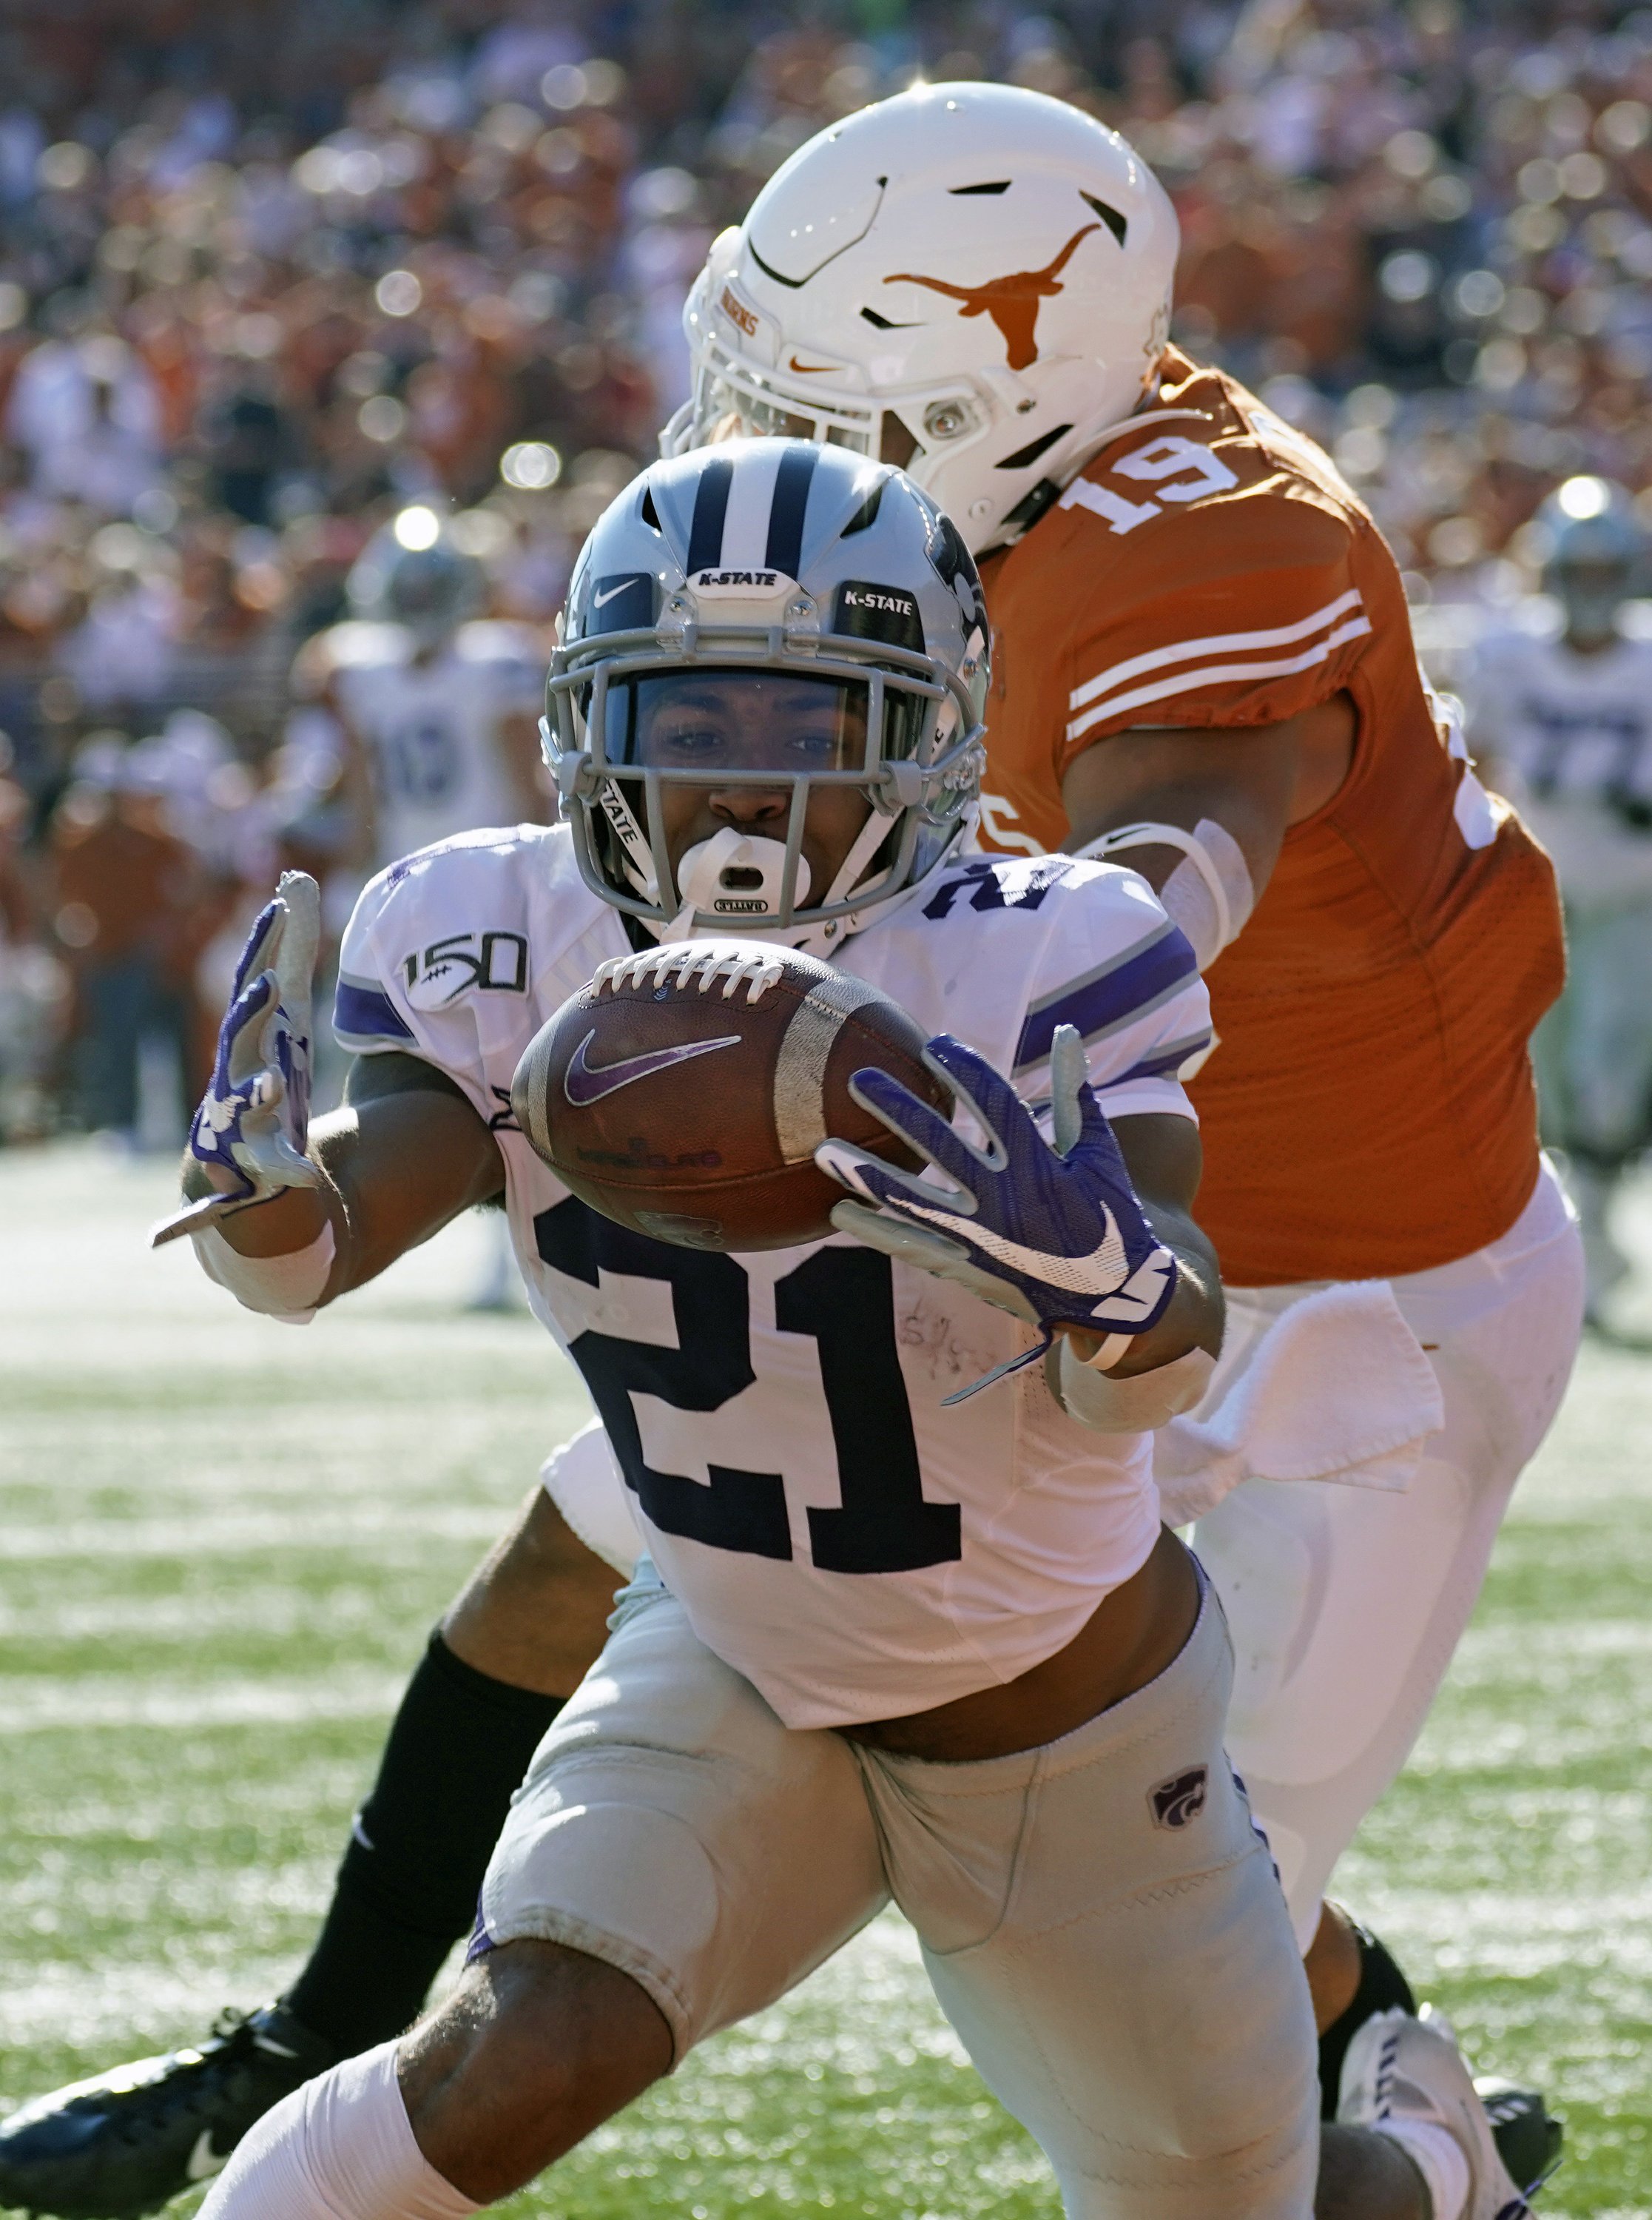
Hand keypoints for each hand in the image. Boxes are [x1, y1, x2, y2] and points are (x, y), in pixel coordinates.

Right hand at [152, 873, 322, 1247]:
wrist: (238, 1158)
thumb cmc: (262, 1067)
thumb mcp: (285, 1011)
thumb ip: (293, 950)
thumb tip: (295, 878)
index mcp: (249, 1033)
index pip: (253, 981)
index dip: (263, 948)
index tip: (277, 908)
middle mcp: (236, 1070)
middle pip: (241, 1035)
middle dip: (253, 1010)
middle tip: (272, 983)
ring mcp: (241, 1116)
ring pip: (247, 1102)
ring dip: (259, 1092)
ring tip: (275, 1083)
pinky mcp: (258, 1160)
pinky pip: (274, 1165)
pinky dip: (288, 1169)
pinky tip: (304, 1174)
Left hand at [816, 1024, 1176, 1399]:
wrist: (1113, 1302)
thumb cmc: (1109, 1218)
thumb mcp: (1097, 1155)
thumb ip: (1074, 1094)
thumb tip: (1066, 1031)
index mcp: (1041, 1167)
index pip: (994, 1104)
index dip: (964, 1070)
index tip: (933, 1044)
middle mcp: (1005, 1202)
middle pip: (941, 1147)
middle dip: (899, 1110)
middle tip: (859, 1080)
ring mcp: (980, 1240)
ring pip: (912, 1203)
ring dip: (866, 1175)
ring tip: (823, 1151)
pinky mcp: (966, 1268)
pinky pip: (911, 1246)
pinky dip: (874, 1230)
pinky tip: (838, 1210)